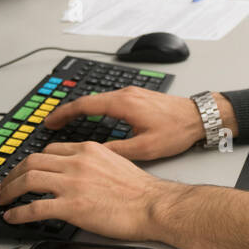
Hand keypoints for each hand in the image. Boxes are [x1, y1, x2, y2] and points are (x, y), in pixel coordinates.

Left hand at [0, 142, 168, 241]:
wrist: (151, 204)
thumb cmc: (140, 189)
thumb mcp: (116, 160)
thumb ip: (94, 161)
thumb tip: (82, 170)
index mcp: (88, 150)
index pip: (50, 150)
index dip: (32, 161)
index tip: (26, 169)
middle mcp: (77, 163)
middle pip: (32, 161)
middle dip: (13, 174)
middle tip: (5, 184)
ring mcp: (72, 184)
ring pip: (28, 180)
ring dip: (9, 190)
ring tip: (3, 199)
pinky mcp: (71, 207)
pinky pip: (35, 207)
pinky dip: (18, 212)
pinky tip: (13, 216)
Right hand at [42, 85, 202, 161]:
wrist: (199, 116)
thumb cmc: (177, 130)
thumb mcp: (145, 148)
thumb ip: (117, 151)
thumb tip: (94, 155)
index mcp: (123, 104)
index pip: (84, 105)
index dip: (64, 114)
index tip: (50, 122)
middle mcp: (125, 94)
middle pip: (88, 100)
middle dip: (68, 112)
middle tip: (52, 123)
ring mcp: (132, 93)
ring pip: (98, 99)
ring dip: (81, 109)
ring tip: (67, 122)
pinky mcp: (137, 96)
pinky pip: (108, 100)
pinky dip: (94, 108)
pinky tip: (92, 117)